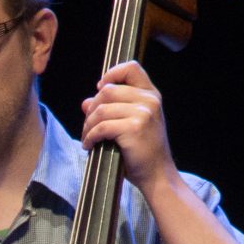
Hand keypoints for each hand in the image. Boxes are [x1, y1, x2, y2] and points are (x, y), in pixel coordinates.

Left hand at [81, 59, 176, 194]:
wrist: (158, 175)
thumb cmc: (143, 152)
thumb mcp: (130, 125)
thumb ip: (111, 110)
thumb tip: (85, 102)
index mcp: (151, 95)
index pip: (131, 68)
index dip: (111, 74)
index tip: (100, 87)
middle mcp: (149, 100)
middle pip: (108, 91)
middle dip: (92, 109)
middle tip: (88, 126)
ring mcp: (143, 113)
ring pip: (101, 109)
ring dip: (88, 125)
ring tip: (87, 137)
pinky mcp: (133, 128)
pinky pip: (101, 127)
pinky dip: (90, 137)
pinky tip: (89, 145)